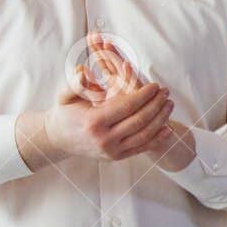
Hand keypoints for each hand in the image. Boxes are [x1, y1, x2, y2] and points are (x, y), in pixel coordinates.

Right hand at [71, 37, 195, 171]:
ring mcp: (112, 151)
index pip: (127, 106)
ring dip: (160, 119)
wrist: (58, 140)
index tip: (155, 85)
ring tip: (169, 105)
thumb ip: (76, 83)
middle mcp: (104, 139)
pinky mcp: (117, 157)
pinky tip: (168, 128)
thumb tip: (83, 70)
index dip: (144, 95)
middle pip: (140, 120)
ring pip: (144, 135)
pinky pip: (142, 148)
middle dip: (156, 105)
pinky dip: (157, 138)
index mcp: (93, 122)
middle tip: (166, 92)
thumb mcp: (65, 95)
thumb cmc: (63, 113)